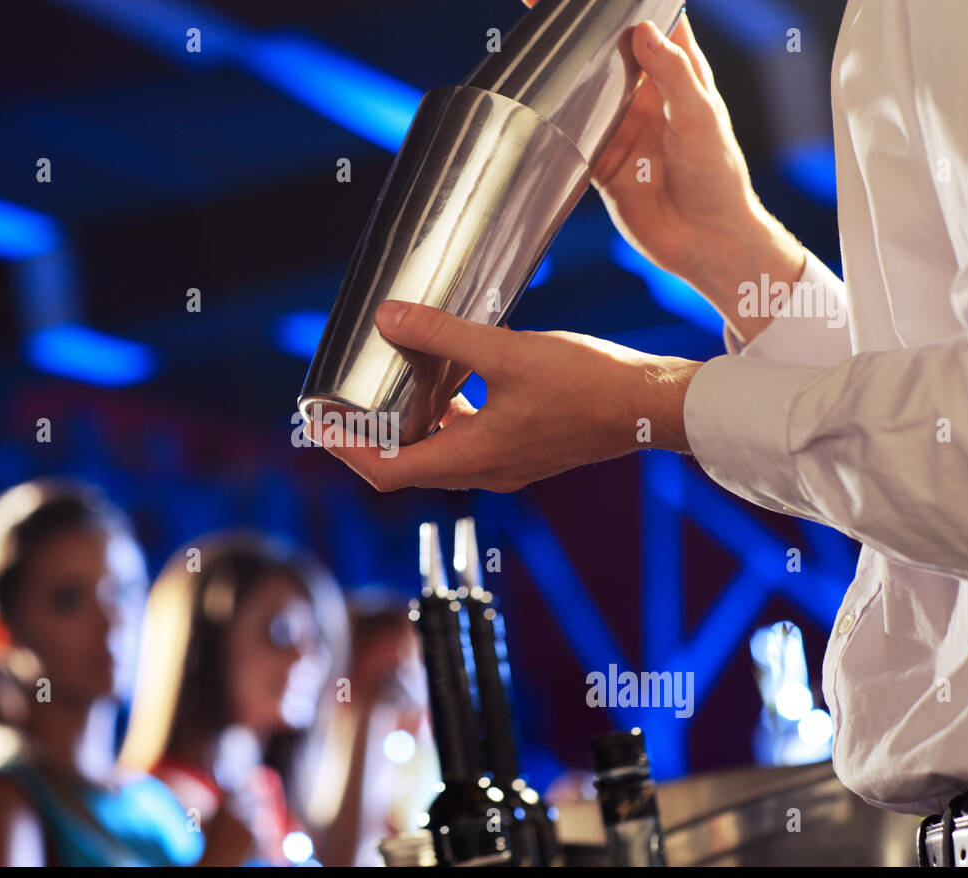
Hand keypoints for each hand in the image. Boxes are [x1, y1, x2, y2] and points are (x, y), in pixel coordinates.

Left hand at [306, 301, 701, 492]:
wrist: (652, 406)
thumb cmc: (591, 385)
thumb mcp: (508, 352)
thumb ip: (444, 334)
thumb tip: (389, 317)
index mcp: (474, 456)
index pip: (386, 470)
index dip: (345, 450)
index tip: (315, 424)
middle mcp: (485, 470)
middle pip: (405, 465)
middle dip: (365, 438)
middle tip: (336, 408)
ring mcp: (505, 462)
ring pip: (435, 452)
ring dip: (403, 427)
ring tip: (378, 391)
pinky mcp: (522, 447)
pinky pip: (465, 439)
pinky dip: (441, 416)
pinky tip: (445, 380)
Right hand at [526, 3, 803, 341]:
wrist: (703, 240)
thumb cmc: (717, 177)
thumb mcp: (700, 117)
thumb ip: (672, 73)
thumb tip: (640, 30)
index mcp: (678, 77)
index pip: (653, 26)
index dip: (631, 7)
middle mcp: (647, 98)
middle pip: (611, 54)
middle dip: (585, 33)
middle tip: (553, 14)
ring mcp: (622, 129)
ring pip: (586, 91)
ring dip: (567, 75)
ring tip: (541, 52)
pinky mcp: (600, 162)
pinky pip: (572, 136)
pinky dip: (557, 124)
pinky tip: (539, 107)